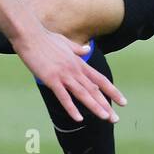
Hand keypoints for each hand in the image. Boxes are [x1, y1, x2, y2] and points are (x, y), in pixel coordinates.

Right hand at [11, 26, 125, 122]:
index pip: (100, 79)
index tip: (122, 101)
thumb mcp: (66, 42)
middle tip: (116, 119)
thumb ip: (77, 49)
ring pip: (83, 93)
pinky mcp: (51, 79)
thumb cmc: (46, 38)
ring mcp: (64, 75)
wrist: (30, 35)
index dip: (112, 91)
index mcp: (79, 62)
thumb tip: (87, 49)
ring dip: (95, 106)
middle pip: (94, 89)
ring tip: (105, 118)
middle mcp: (75, 70)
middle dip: (106, 105)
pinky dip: (71, 108)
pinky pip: (63, 96)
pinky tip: (78, 118)